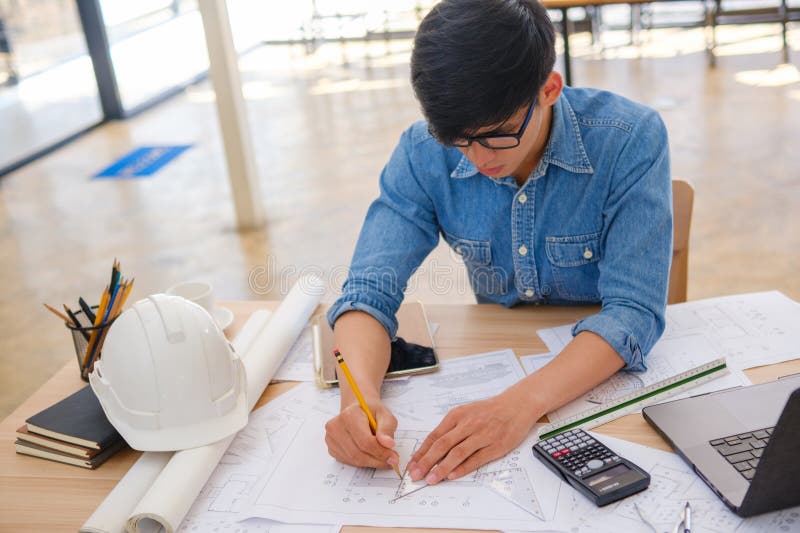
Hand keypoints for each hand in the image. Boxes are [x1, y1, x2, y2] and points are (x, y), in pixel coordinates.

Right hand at [325, 400, 399, 469]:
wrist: (358, 410)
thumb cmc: (371, 412)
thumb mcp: (385, 415)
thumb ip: (387, 428)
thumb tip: (388, 444)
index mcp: (349, 415)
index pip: (365, 441)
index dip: (381, 452)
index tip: (394, 457)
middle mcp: (335, 426)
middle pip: (358, 453)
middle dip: (377, 460)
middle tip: (391, 461)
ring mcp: (331, 438)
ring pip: (353, 460)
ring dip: (371, 462)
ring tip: (382, 457)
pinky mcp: (331, 447)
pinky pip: (348, 461)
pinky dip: (362, 462)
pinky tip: (369, 454)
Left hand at [407, 386, 539, 483]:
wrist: (517, 405)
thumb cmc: (490, 410)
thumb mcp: (466, 412)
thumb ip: (451, 429)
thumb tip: (432, 448)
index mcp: (457, 415)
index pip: (434, 436)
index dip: (422, 452)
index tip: (412, 464)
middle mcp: (468, 424)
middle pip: (442, 445)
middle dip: (426, 462)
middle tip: (416, 475)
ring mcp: (482, 435)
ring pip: (457, 453)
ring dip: (442, 468)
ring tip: (431, 479)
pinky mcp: (496, 446)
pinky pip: (476, 459)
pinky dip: (463, 468)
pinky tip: (452, 475)